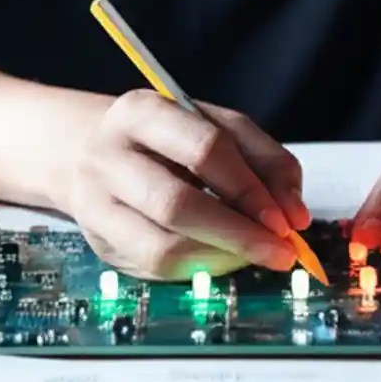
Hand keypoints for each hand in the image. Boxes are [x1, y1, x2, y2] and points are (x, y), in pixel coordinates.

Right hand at [57, 89, 311, 279]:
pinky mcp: (98, 242)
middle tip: (279, 252)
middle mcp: (109, 155)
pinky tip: (220, 259)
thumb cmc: (166, 141)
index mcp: (142, 112)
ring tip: (253, 255)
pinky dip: (197, 268)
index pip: (204, 150)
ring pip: (163, 245)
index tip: (288, 220)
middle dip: (239, 234)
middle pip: (177, 204)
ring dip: (221, 257)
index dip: (252, 190)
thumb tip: (294, 214)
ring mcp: (95, 202)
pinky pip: (154, 267)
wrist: (86, 153)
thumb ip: (264, 161)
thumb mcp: (216, 127)